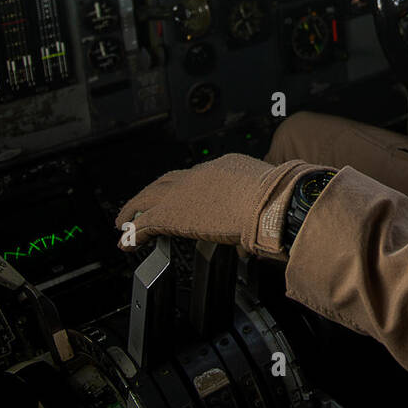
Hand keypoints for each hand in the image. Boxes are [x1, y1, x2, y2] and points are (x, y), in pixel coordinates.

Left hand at [115, 154, 323, 259]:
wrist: (273, 203)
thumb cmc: (280, 201)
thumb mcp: (269, 198)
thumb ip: (257, 213)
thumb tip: (255, 236)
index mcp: (226, 166)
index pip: (199, 175)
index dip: (187, 187)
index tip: (184, 197)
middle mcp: (202, 173)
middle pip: (168, 180)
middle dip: (155, 192)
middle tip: (145, 203)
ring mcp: (184, 191)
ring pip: (150, 197)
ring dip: (136, 209)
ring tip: (126, 221)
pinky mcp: (172, 213)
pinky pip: (144, 222)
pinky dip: (133, 232)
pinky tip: (127, 241)